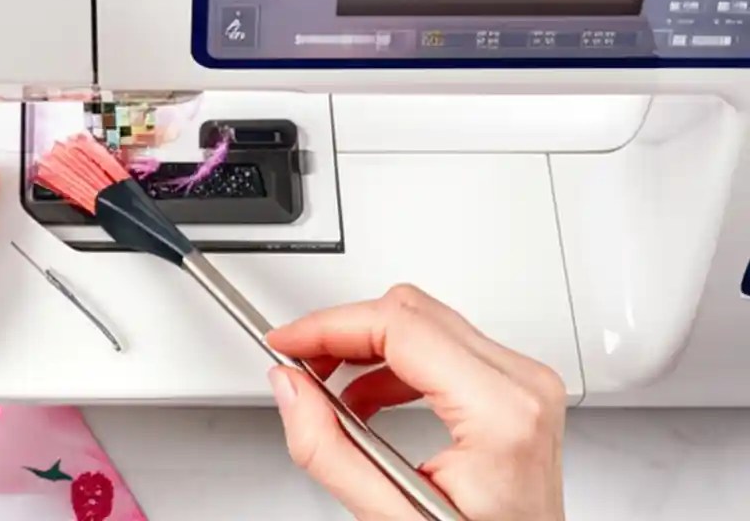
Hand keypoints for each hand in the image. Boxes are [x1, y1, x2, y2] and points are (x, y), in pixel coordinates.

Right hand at [266, 284, 565, 520]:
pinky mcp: (515, 388)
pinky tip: (364, 395)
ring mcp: (525, 383)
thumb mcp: (392, 516)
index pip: (400, 327)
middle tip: (299, 360)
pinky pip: (443, 346)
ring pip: (424, 321)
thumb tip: (291, 389)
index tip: (288, 342)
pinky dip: (392, 362)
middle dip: (342, 331)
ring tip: (326, 385)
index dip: (329, 326)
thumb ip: (327, 450)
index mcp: (501, 412)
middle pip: (411, 313)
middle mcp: (523, 385)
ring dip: (364, 345)